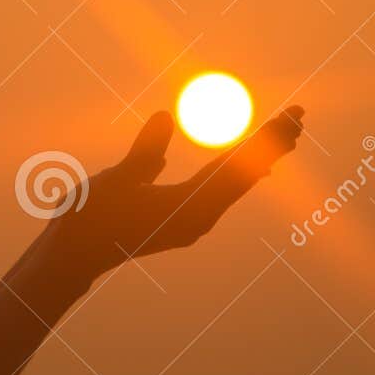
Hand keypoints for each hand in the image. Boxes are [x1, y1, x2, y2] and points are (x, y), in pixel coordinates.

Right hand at [45, 105, 303, 280]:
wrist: (74, 258)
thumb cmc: (90, 218)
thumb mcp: (117, 178)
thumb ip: (145, 150)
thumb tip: (166, 116)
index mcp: (189, 207)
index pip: (239, 166)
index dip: (266, 139)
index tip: (290, 118)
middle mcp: (200, 218)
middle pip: (247, 175)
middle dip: (272, 145)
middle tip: (299, 117)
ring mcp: (195, 223)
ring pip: (238, 184)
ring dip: (261, 158)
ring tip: (286, 135)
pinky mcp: (185, 223)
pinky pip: (223, 194)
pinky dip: (241, 174)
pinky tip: (253, 168)